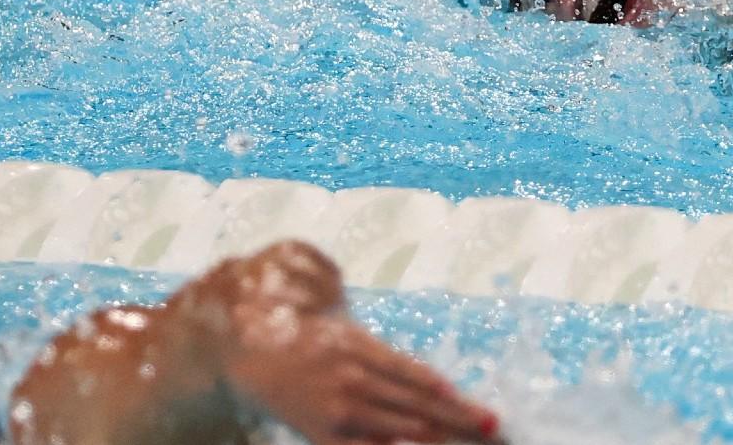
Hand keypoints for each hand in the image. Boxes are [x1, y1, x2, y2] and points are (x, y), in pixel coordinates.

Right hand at [213, 242, 501, 444]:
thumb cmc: (291, 323)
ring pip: (398, 432)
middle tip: (495, 431)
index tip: (479, 408)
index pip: (413, 376)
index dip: (448, 396)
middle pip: (415, 408)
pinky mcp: (320, 434)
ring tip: (471, 443)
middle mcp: (349, 379)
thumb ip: (353, 308)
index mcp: (355, 344)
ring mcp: (336, 411)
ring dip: (436, 440)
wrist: (237, 349)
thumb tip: (367, 309)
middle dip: (459, 423)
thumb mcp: (328, 302)